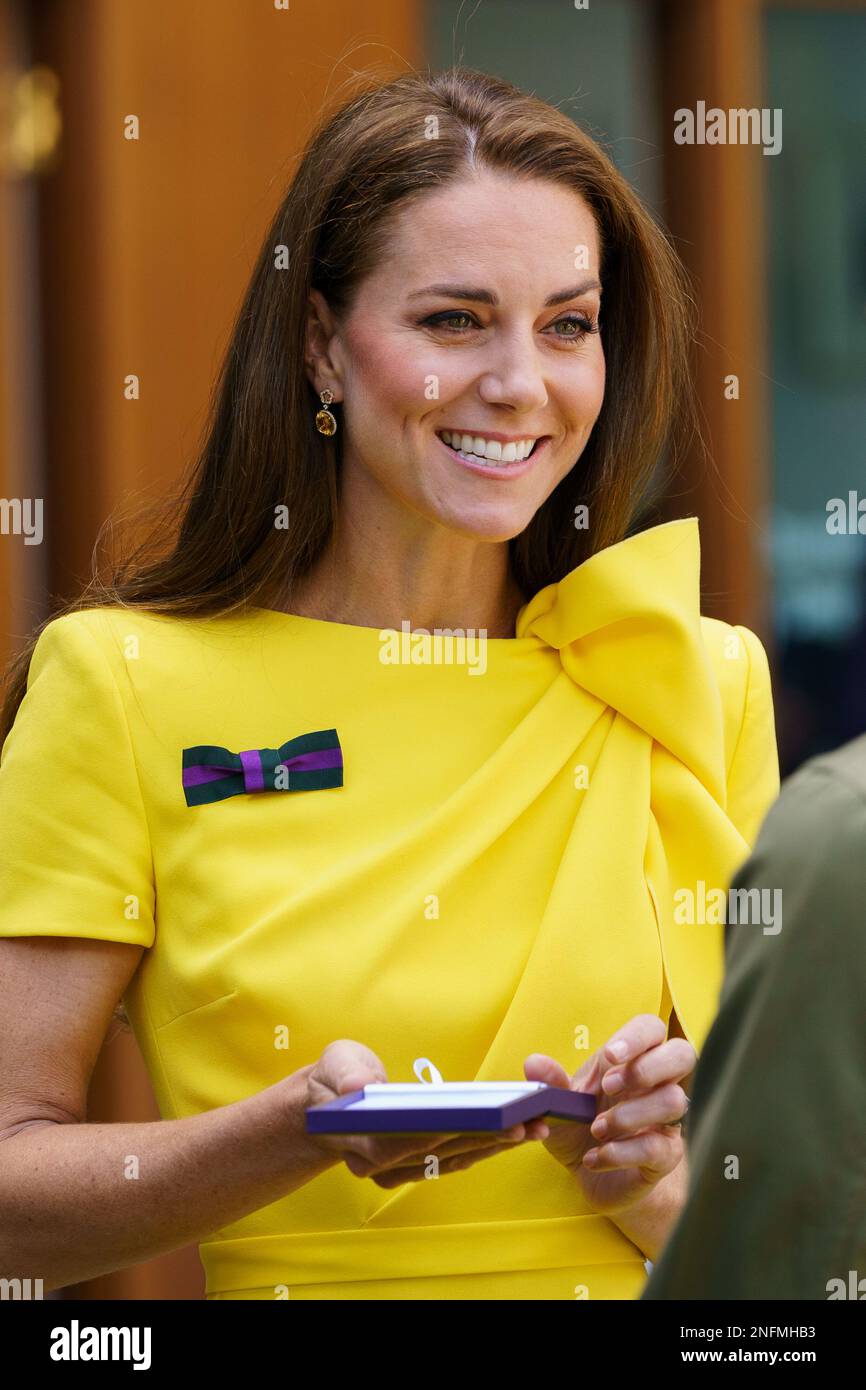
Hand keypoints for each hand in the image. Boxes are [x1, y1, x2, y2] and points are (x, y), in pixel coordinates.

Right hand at [305, 1039, 550, 1188]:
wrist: (324, 1108)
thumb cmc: (333, 1079)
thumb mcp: (333, 1064)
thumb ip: (345, 1074)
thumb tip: (359, 1087)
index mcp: (358, 1142)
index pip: (405, 1145)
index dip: (446, 1134)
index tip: (485, 1121)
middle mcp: (380, 1167)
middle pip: (439, 1155)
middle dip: (486, 1140)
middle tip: (529, 1125)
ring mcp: (399, 1171)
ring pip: (453, 1160)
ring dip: (495, 1146)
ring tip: (534, 1129)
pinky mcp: (415, 1167)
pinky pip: (454, 1159)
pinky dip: (485, 1146)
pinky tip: (514, 1135)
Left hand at [524, 1014, 694, 1214]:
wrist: (591, 1174)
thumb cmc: (578, 1126)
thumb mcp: (557, 1104)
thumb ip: (550, 1083)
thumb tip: (533, 1063)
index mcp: (631, 1060)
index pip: (651, 1029)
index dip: (636, 1037)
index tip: (610, 1056)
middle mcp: (657, 1084)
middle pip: (683, 1054)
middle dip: (646, 1068)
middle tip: (609, 1087)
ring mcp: (666, 1119)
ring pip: (674, 1101)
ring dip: (629, 1114)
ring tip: (596, 1129)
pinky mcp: (667, 1155)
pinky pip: (659, 1147)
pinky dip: (621, 1152)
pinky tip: (595, 1158)